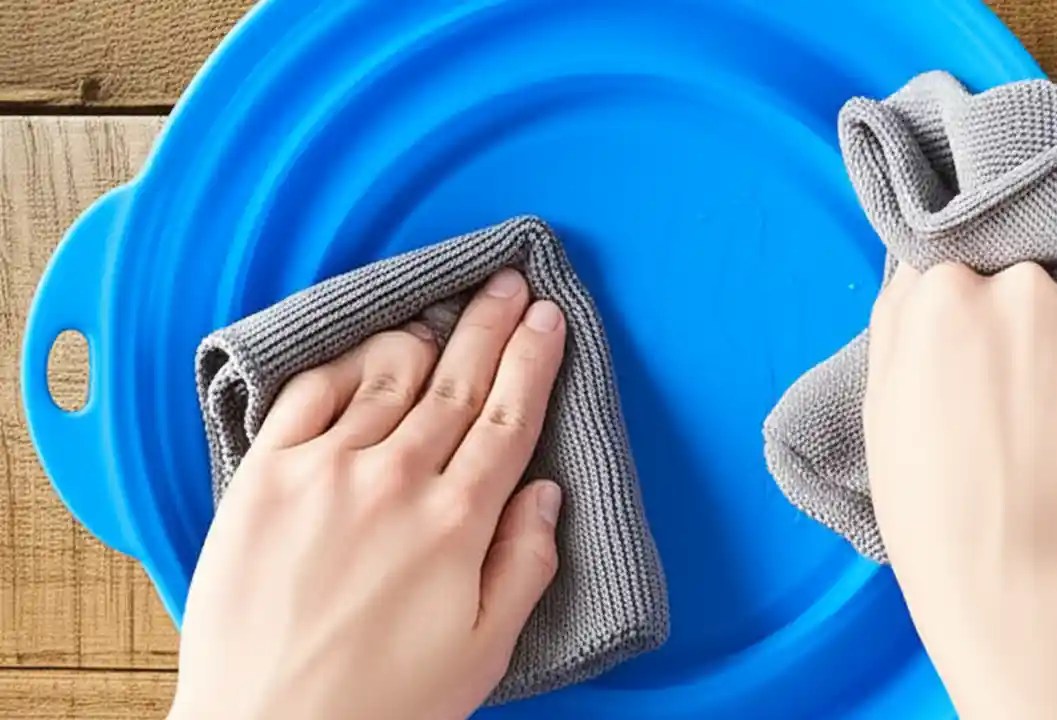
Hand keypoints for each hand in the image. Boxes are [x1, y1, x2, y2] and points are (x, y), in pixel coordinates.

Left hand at [170, 270, 566, 719]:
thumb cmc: (383, 704)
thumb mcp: (483, 652)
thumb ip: (525, 564)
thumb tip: (547, 493)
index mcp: (457, 522)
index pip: (509, 417)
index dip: (534, 360)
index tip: (548, 318)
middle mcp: (397, 480)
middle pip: (458, 382)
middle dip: (491, 325)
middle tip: (509, 283)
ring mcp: (326, 470)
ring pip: (389, 377)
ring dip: (425, 336)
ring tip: (444, 310)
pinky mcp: (265, 476)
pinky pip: (310, 393)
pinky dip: (345, 362)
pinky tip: (366, 350)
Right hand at [865, 262, 1056, 719]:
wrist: (1008, 571)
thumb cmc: (928, 496)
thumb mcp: (878, 398)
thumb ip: (900, 318)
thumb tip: (925, 272)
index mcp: (940, 291)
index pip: (948, 270)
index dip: (950, 318)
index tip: (953, 359)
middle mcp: (1015, 286)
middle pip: (1010, 282)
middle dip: (1004, 324)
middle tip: (994, 395)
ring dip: (1053, 348)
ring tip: (1034, 420)